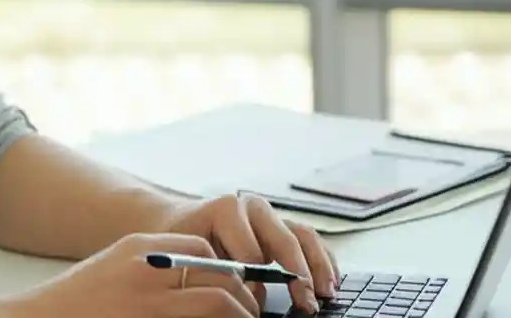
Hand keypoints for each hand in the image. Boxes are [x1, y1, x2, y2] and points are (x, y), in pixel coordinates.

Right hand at [7, 233, 259, 317]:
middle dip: (243, 297)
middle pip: (220, 275)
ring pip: (219, 303)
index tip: (232, 288)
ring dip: (238, 315)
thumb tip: (200, 278)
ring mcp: (149, 303)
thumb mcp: (114, 266)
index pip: (202, 248)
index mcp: (139, 249)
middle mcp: (148, 271)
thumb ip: (152, 265)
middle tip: (250, 314)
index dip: (225, 270)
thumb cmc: (76, 300)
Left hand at [162, 193, 339, 313]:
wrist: (180, 219)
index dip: (255, 279)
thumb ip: (217, 271)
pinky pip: (309, 239)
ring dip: (319, 266)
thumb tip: (252, 296)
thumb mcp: (189, 253)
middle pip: (284, 239)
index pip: (249, 249)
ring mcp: (270, 214)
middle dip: (299, 274)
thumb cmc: (181, 237)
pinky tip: (331, 281)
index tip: (257, 301)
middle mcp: (252, 207)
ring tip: (327, 294)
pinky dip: (323, 260)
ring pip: (304, 236)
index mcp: (226, 209)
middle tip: (307, 303)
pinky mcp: (281, 225)